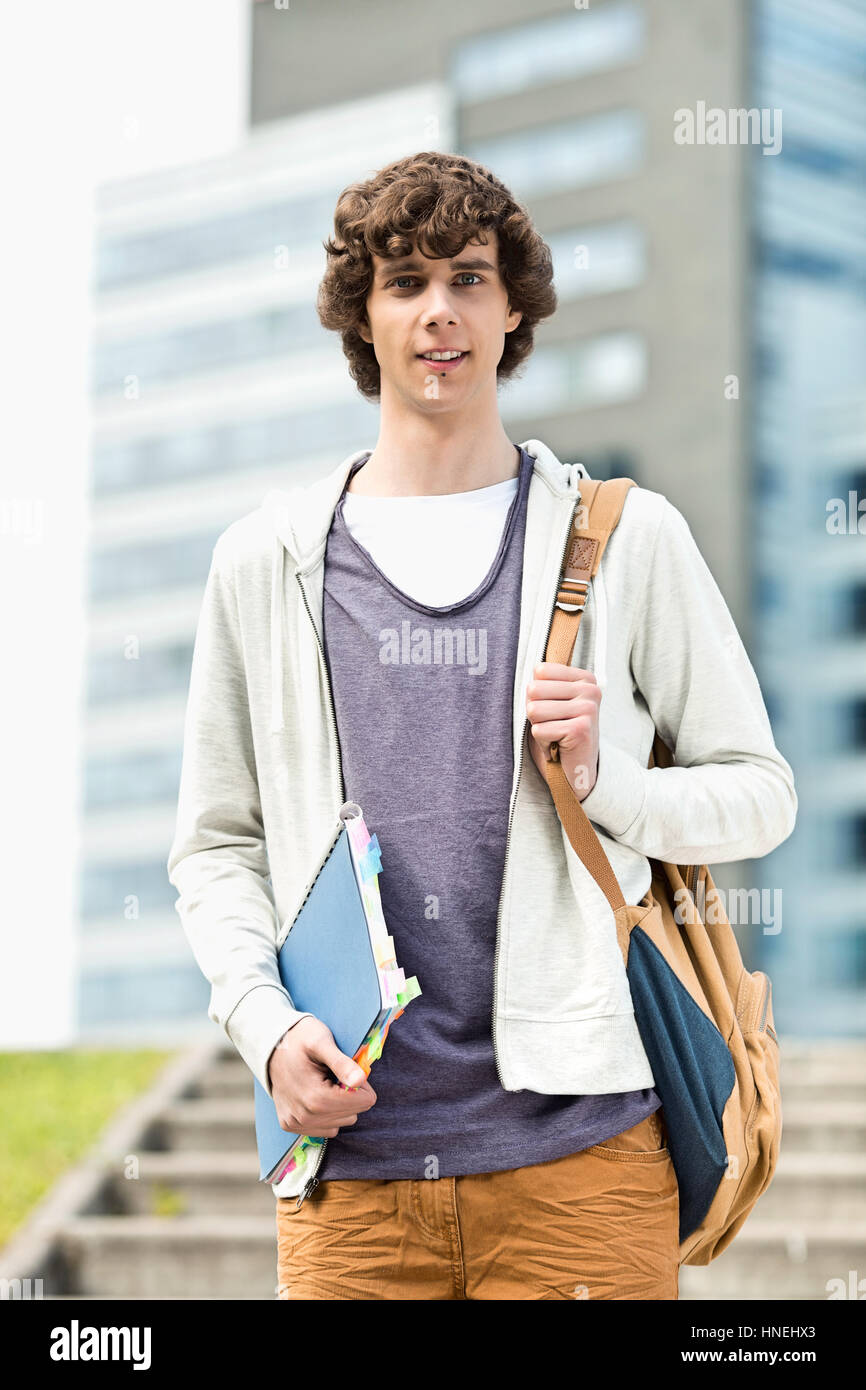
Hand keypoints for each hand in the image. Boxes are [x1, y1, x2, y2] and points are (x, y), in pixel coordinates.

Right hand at [266, 1016, 376, 1135]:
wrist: (270, 1045)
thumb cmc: (299, 1039)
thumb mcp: (321, 1042)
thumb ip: (342, 1063)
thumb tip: (360, 1080)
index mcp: (315, 1097)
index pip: (362, 1102)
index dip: (361, 1082)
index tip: (348, 1068)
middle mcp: (304, 1116)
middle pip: (353, 1113)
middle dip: (350, 1093)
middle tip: (334, 1074)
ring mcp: (296, 1123)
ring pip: (341, 1122)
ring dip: (339, 1104)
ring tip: (324, 1083)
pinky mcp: (291, 1126)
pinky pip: (327, 1128)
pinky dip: (329, 1113)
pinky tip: (317, 1094)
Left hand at [525, 662, 600, 801]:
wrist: (576, 770)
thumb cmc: (559, 733)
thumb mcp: (550, 702)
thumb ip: (541, 683)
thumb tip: (531, 672)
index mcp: (585, 678)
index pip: (540, 671)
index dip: (537, 694)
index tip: (553, 709)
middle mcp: (590, 690)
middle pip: (534, 689)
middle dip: (535, 712)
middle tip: (553, 725)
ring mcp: (588, 709)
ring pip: (534, 710)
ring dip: (539, 728)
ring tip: (555, 735)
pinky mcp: (580, 729)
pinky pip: (539, 730)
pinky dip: (543, 742)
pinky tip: (558, 746)